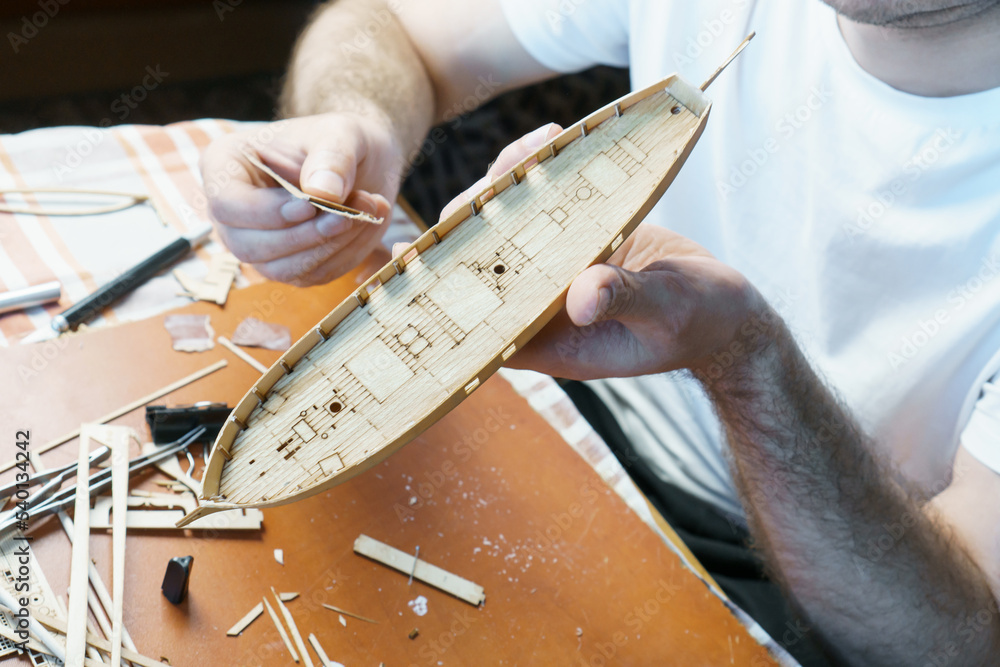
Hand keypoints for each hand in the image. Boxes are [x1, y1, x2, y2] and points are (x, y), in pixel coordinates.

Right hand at [200, 112, 399, 284]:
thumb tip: (322, 192)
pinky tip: (366, 226)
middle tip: (351, 215)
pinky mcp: (289, 264)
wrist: (364, 162)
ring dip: (330, 247)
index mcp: (225, 166)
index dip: (268, 213)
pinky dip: (344, 256)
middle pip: (250, 246)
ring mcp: (258, 243)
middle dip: (305, 236)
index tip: (310, 206)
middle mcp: (233, 212)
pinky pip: (310, 275)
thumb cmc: (341, 140)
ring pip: (282, 268)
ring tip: (368, 211)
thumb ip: (332, 158)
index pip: (227, 203)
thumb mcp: (340, 134)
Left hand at [429, 125, 765, 380]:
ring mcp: (554, 269)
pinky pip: (542, 204)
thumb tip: (582, 297)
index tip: (406, 258)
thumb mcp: (666, 312)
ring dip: (505, 186)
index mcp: (547, 339)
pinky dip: (540, 173)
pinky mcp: (574, 238)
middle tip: (490, 183)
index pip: (474, 320)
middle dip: (472, 221)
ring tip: (529, 148)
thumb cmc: (699, 324)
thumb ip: (623, 300)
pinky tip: (546, 140)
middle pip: (480, 261)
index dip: (436, 292)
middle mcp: (539, 305)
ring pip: (506, 225)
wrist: (726, 309)